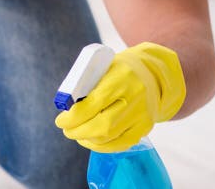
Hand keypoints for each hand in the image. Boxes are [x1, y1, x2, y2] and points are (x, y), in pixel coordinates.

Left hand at [55, 42, 185, 152]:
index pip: (93, 104)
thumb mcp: (103, 68)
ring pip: (109, 137)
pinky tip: (91, 140)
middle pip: (101, 125)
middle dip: (78, 131)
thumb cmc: (121, 70)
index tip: (60, 120)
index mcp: (120, 78)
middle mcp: (134, 98)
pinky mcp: (145, 127)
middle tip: (66, 130)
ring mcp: (141, 115)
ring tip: (76, 134)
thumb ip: (86, 85)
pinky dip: (102, 146)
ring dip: (87, 139)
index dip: (73, 117)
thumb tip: (66, 106)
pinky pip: (120, 144)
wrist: (153, 74)